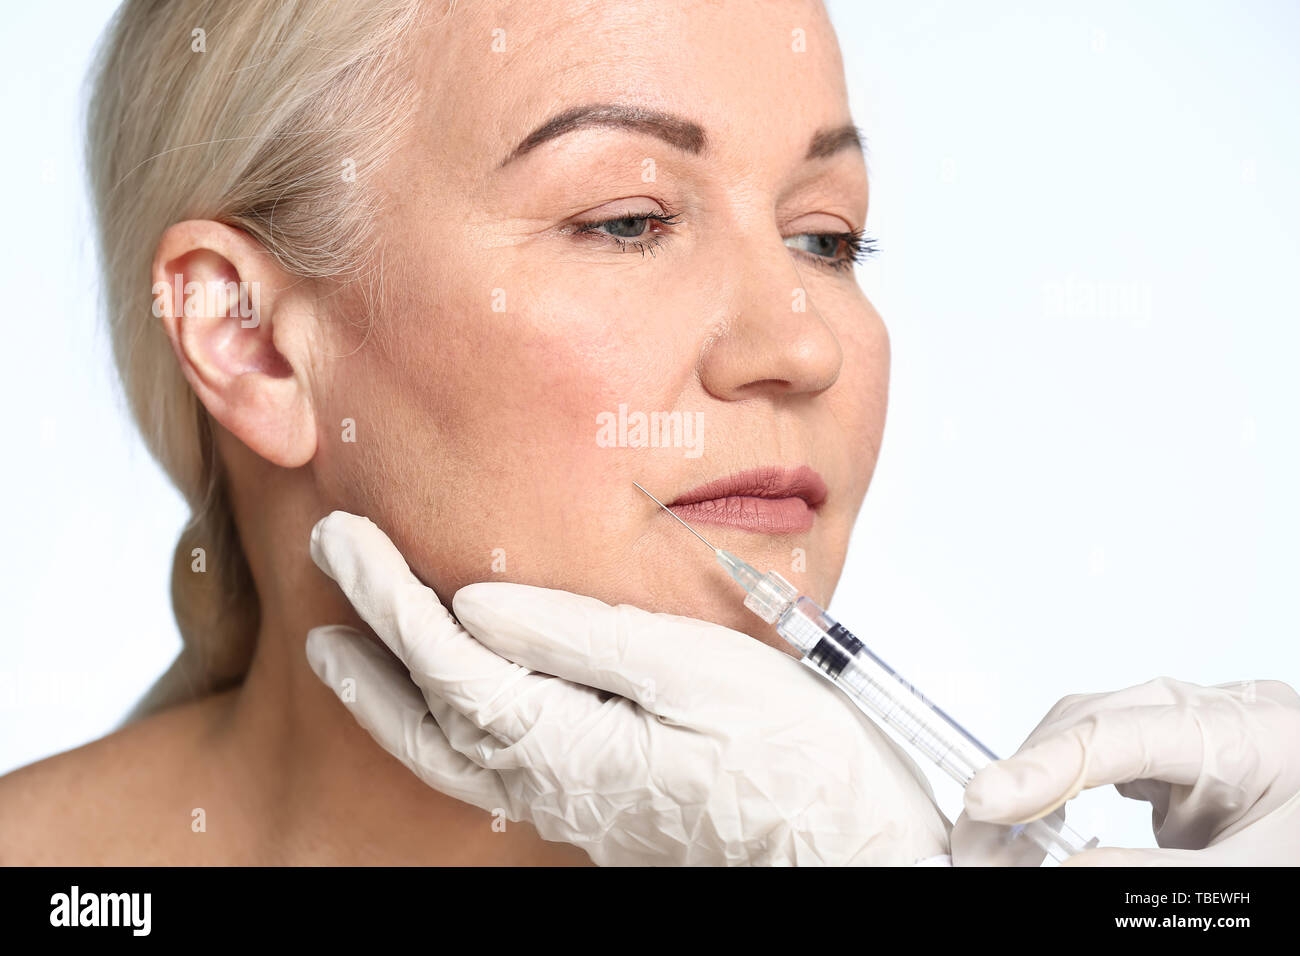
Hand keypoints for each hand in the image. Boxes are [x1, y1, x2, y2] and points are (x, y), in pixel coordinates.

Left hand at [303, 511, 951, 865]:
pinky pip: (493, 763)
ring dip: (393, 699)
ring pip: (451, 753)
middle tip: (319, 609)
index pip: (446, 663)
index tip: (343, 540)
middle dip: (367, 660)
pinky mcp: (602, 803)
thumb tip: (474, 608)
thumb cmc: (789, 757)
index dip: (387, 599)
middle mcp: (552, 783)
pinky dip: (446, 725)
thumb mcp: (689, 674)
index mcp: (565, 743)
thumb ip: (576, 638)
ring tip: (350, 657)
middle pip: (426, 725)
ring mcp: (575, 802)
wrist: (846, 850)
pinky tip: (456, 701)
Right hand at [950, 676, 1299, 864]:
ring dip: (1037, 780)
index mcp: (1252, 734)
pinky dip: (1064, 783)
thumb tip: (1058, 869)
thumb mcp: (1244, 881)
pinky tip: (1040, 817)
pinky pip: (1106, 749)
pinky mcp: (1182, 745)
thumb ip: (1147, 878)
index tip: (986, 803)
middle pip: (1093, 720)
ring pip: (1088, 727)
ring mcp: (1198, 721)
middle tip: (978, 838)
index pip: (1125, 734)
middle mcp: (1218, 710)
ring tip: (998, 834)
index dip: (1047, 767)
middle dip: (1026, 777)